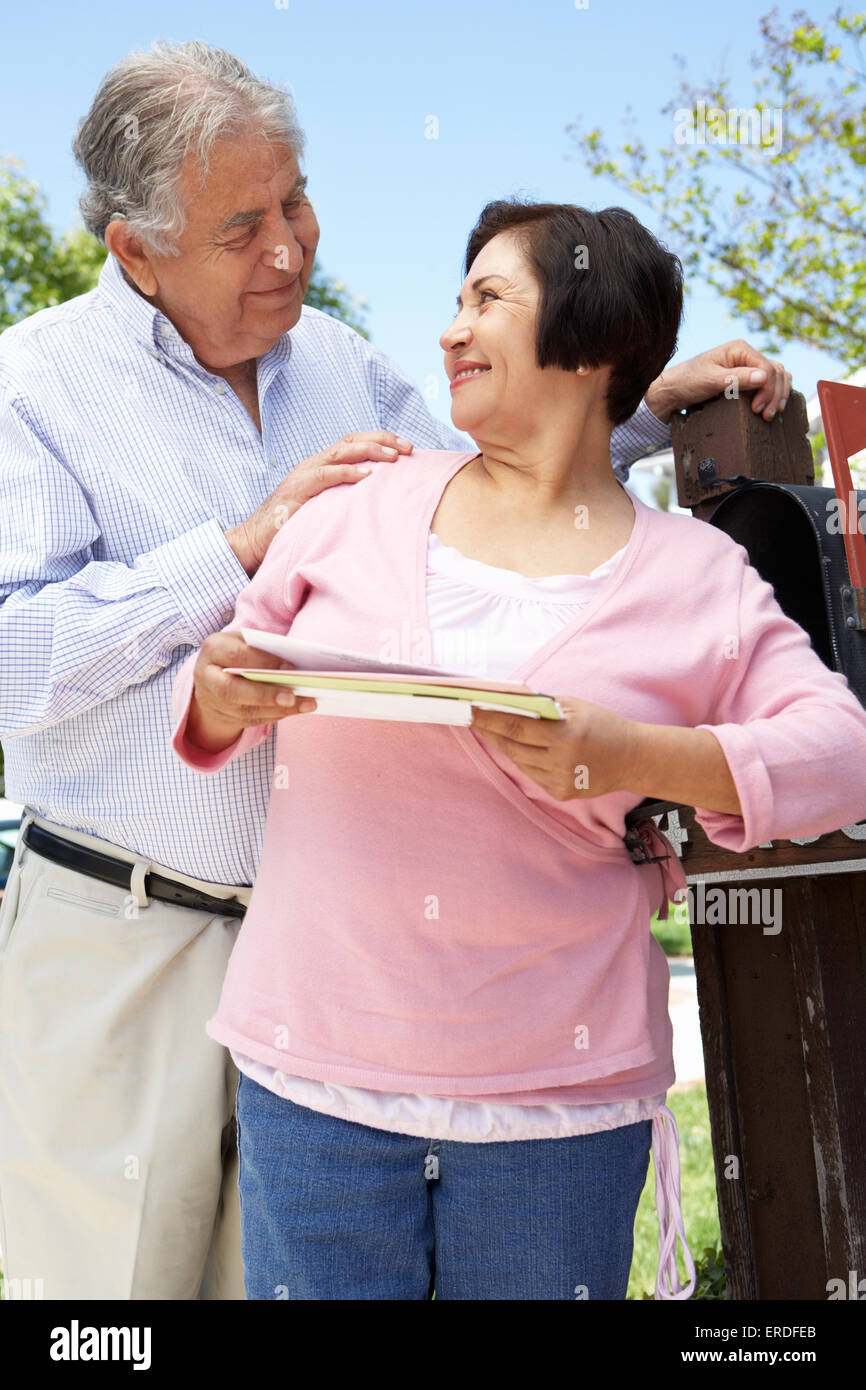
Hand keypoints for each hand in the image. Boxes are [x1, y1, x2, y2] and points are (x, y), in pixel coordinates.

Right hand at [187, 629, 315, 752]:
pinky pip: (251, 720)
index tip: (290, 668)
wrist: (211, 674)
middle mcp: (207, 677)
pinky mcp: (223, 717)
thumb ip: (262, 648)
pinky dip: (276, 715)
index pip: (236, 656)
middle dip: (265, 694)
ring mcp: (213, 701)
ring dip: (278, 709)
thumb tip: (291, 665)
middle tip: (293, 696)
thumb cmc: (236, 651)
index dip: (262, 662)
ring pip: (245, 710)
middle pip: (233, 691)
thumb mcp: (244, 640)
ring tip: (307, 704)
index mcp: (213, 649)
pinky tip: (296, 709)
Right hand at [225, 431, 413, 575]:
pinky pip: (325, 476)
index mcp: (321, 466)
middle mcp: (314, 464)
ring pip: (341, 452)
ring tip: (394, 456)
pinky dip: (347, 473)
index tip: (407, 448)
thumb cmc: (290, 528)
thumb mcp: (323, 509)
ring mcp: (304, 474)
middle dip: (383, 440)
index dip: (381, 441)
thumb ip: (343, 500)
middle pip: (351, 440)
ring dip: (370, 451)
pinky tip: (367, 475)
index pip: (354, 444)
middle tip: (408, 447)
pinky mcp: (297, 490)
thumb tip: (375, 504)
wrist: (254, 539)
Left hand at [469, 697, 636, 800]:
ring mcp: (560, 781)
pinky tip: (516, 747)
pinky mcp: (560, 794)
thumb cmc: (604, 726)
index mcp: (566, 736)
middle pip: (512, 746)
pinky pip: (532, 774)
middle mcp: (561, 762)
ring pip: (519, 762)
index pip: (517, 726)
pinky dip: (522, 759)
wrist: (633, 759)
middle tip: (470, 718)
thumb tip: (509, 701)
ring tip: (489, 730)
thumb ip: (543, 706)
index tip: (469, 710)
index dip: (489, 719)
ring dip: (503, 745)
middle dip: (489, 731)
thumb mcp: (576, 707)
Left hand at [645, 340, 791, 424]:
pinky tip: (771, 407)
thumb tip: (764, 377)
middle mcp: (747, 355)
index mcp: (740, 349)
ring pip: (777, 377)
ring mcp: (748, 366)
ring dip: (778, 395)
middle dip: (775, 394)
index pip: (767, 368)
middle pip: (776, 372)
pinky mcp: (746, 378)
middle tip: (766, 416)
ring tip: (771, 414)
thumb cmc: (688, 381)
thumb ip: (736, 379)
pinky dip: (774, 394)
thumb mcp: (710, 380)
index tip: (757, 409)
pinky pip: (769, 383)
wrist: (674, 390)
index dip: (768, 389)